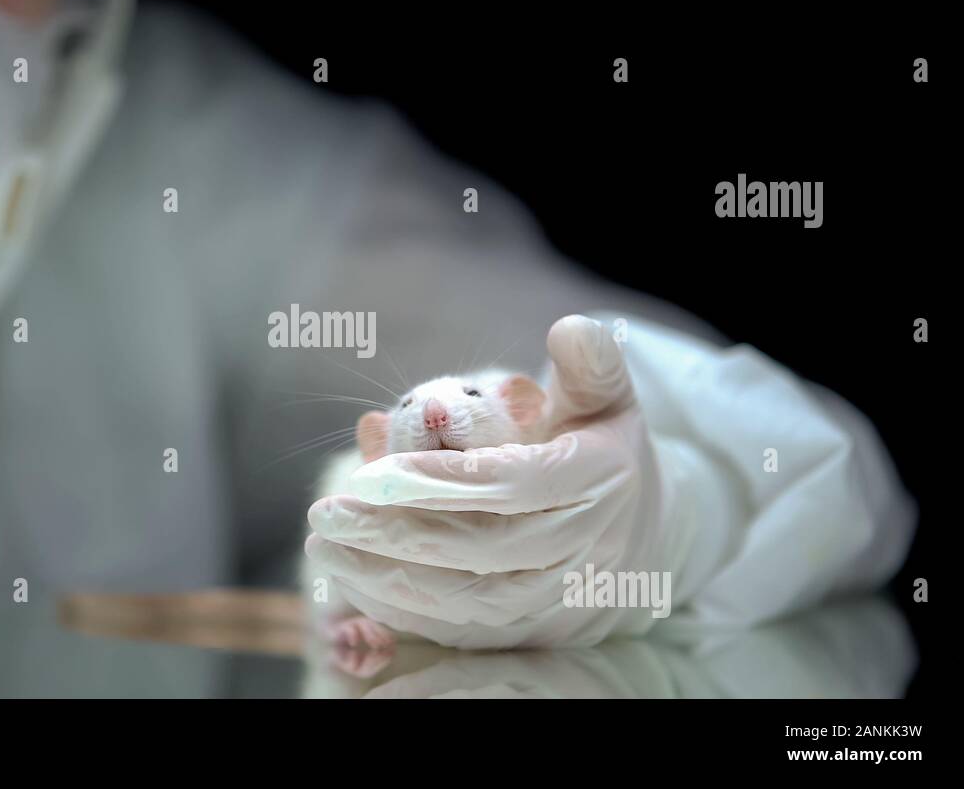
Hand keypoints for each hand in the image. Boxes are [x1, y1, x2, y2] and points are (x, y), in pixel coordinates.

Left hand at [304, 315, 680, 648]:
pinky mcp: (529, 633)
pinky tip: (352, 578)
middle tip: (326, 512)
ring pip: (465, 600)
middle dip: (396, 533)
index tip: (376, 474)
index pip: (516, 485)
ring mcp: (557, 601)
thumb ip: (589, 363)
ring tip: (326, 544)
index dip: (442, 482)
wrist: (637, 534)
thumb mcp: (606, 396)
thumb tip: (566, 329)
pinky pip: (460, 631)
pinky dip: (401, 610)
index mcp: (600, 482)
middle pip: (482, 549)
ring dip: (386, 577)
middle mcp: (584, 549)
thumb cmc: (600, 448)